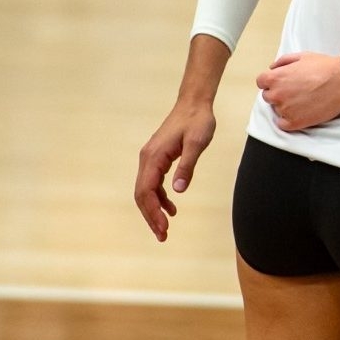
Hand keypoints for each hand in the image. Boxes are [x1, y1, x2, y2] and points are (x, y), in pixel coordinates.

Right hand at [134, 100, 217, 241]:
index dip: (153, 212)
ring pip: (146, 190)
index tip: (163, 228)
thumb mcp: (196, 143)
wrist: (194, 103)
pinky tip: (172, 208)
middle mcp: (147, 159)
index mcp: (153, 157)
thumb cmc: (197, 121)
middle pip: (142, 194)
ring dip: (154, 209)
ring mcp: (151, 159)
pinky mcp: (158, 158)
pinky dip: (160, 197)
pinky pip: (154, 183)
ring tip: (166, 228)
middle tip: (163, 236)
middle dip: (151, 216)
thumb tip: (178, 191)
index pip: (146, 191)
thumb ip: (187, 166)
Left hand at [258, 52, 339, 131]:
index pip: (261, 82)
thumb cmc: (324, 67)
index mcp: (276, 78)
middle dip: (278, 93)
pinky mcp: (295, 122)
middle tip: (294, 91)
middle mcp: (277, 94)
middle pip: (268, 97)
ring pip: (276, 110)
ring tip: (302, 100)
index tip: (280, 82)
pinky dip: (288, 120)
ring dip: (285, 106)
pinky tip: (299, 112)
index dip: (270, 81)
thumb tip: (272, 67)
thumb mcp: (302, 56)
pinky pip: (282, 124)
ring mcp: (285, 110)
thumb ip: (283, 61)